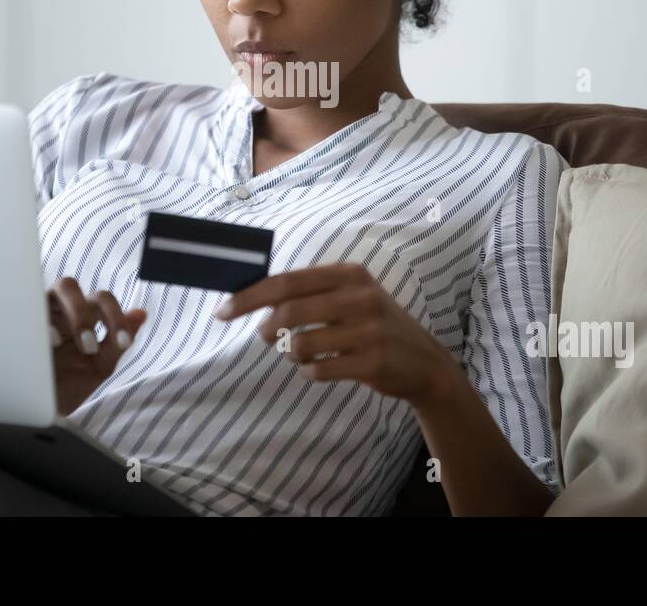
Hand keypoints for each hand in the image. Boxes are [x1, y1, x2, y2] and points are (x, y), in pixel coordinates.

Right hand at [47, 276, 146, 415]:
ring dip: (78, 312)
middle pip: (79, 286)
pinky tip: (51, 344)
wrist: (41, 412)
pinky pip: (36, 305)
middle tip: (91, 348)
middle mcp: (61, 310)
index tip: (123, 344)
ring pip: (63, 286)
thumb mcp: (98, 367)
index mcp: (81, 317)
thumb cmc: (68, 387)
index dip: (117, 318)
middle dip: (91, 312)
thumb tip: (141, 313)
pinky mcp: (24, 324)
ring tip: (79, 346)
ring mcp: (42, 313)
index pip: (101, 301)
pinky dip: (49, 322)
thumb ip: (118, 342)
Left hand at [213, 263, 455, 407]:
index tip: (222, 310)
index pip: (287, 281)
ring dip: (291, 354)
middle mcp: (360, 297)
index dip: (249, 296)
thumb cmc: (373, 326)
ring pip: (299, 345)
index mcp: (350, 274)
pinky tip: (323, 367)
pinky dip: (310, 372)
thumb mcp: (351, 296)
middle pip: (287, 313)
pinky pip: (317, 370)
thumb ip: (309, 293)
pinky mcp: (372, 361)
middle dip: (265, 330)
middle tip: (265, 337)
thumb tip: (252, 295)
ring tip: (303, 353)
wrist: (424, 362)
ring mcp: (368, 330)